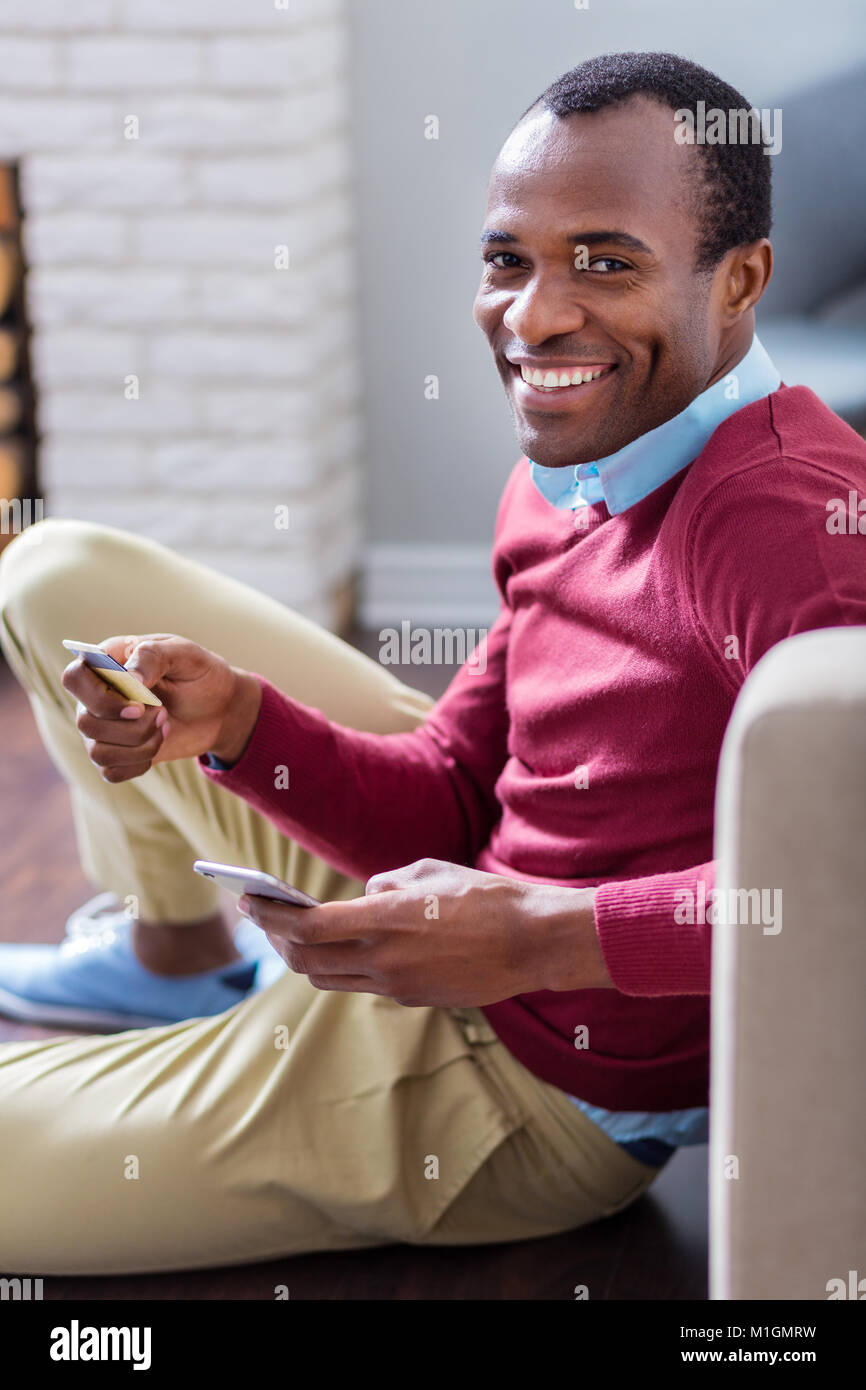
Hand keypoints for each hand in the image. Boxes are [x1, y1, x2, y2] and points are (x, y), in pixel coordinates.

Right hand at [62, 633, 262, 782]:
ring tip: (165, 725)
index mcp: (106, 663)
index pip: (74, 678)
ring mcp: (102, 727)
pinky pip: (110, 771)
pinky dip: (139, 763)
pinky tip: (158, 744)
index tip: (139, 704)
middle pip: (84, 722)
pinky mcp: (116, 753)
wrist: (219, 708)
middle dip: (131, 726)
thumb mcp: (184, 654)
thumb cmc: (199, 674)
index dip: (100, 698)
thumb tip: (129, 679)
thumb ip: (153, 657)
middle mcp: (95, 696)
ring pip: (97, 752)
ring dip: (140, 745)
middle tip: (163, 712)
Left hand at [239, 857, 609, 1005]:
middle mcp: (385, 960)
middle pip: (307, 959)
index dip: (270, 916)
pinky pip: (365, 984)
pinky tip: (346, 948)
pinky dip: (345, 966)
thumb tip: (365, 897)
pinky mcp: (415, 999)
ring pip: (330, 979)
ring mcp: (398, 985)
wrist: (534, 943)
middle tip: (263, 918)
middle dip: (276, 938)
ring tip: (294, 937)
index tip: (250, 901)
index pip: (307, 927)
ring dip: (304, 959)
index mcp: (386, 920)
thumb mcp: (430, 872)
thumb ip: (386, 884)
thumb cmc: (485, 897)